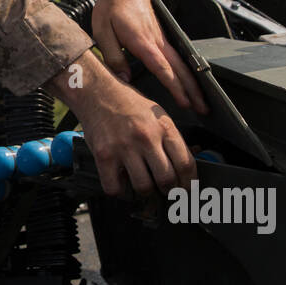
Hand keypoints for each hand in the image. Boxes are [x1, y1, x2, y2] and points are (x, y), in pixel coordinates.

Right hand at [46, 50, 196, 197]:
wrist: (96, 91)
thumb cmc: (127, 103)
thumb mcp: (157, 114)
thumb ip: (171, 139)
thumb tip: (185, 166)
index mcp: (163, 127)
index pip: (185, 164)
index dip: (189, 183)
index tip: (186, 189)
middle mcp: (145, 137)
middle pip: (166, 180)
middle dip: (169, 191)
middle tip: (166, 191)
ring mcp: (123, 147)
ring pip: (143, 187)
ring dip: (145, 193)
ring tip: (144, 188)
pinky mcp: (103, 155)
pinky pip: (115, 188)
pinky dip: (120, 192)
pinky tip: (122, 185)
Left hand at [93, 0, 207, 114]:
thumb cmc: (112, 7)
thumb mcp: (102, 31)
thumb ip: (113, 56)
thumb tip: (124, 78)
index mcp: (142, 41)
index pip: (162, 68)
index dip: (174, 86)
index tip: (184, 101)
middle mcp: (157, 41)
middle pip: (180, 68)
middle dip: (193, 90)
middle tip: (203, 109)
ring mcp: (162, 38)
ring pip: (182, 63)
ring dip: (193, 82)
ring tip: (202, 101)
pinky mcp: (163, 37)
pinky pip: (178, 57)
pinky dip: (187, 72)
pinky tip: (191, 82)